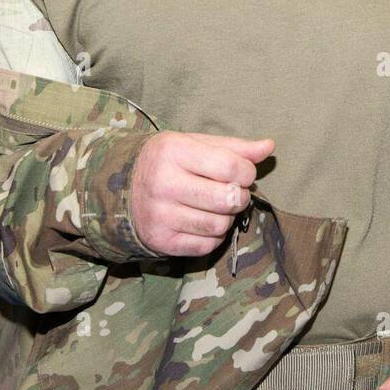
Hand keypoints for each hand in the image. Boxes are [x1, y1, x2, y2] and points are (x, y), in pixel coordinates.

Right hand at [130, 131, 273, 256]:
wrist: (120, 187)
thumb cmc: (169, 161)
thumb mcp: (196, 144)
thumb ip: (235, 147)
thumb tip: (269, 146)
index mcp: (174, 152)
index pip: (231, 167)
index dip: (248, 173)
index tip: (243, 173)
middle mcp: (163, 184)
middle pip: (228, 199)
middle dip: (241, 196)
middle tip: (234, 192)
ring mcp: (160, 215)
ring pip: (220, 225)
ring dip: (228, 217)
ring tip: (218, 206)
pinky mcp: (160, 240)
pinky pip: (206, 245)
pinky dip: (215, 236)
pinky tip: (205, 221)